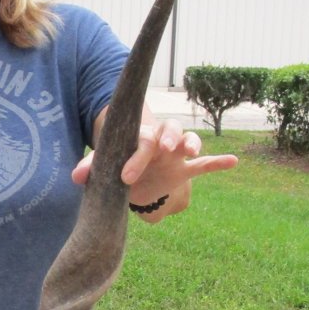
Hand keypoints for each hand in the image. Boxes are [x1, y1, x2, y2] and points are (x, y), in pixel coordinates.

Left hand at [72, 120, 236, 219]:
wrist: (129, 176)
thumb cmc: (116, 166)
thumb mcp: (104, 167)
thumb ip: (91, 169)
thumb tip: (75, 178)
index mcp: (139, 138)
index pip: (142, 142)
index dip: (136, 158)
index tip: (126, 178)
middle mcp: (159, 141)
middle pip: (169, 130)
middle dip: (167, 138)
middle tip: (163, 149)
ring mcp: (174, 154)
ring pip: (189, 139)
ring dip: (191, 142)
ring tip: (191, 150)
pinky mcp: (184, 169)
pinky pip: (204, 164)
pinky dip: (218, 162)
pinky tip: (233, 161)